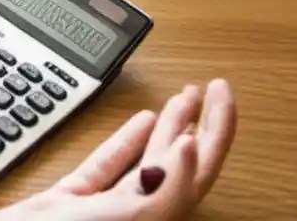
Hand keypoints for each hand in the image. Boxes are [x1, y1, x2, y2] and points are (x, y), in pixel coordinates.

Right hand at [0, 79, 236, 220]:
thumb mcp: (121, 218)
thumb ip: (160, 186)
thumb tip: (191, 146)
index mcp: (157, 217)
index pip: (201, 167)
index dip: (217, 129)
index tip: (220, 94)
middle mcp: (140, 213)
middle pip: (181, 162)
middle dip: (198, 122)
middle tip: (209, 88)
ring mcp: (108, 206)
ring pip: (148, 159)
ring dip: (167, 126)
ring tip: (182, 98)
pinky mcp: (75, 199)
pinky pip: (110, 165)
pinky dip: (125, 140)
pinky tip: (139, 121)